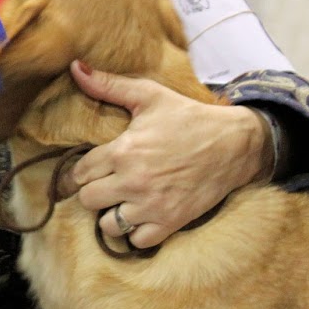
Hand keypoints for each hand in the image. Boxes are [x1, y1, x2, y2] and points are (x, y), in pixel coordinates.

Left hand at [68, 62, 265, 249]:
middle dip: (94, 191)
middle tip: (108, 183)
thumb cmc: (188, 117)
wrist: (233, 144)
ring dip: (112, 214)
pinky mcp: (170, 222)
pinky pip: (137, 241)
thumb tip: (75, 67)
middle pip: (88, 200)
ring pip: (109, 225)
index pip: (80, 173)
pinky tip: (141, 215)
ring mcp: (152, 205)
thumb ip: (108, 85)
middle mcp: (133, 181)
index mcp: (123, 151)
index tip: (93, 169)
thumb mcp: (149, 95)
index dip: (83, 171)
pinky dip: (136, 233)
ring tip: (122, 201)